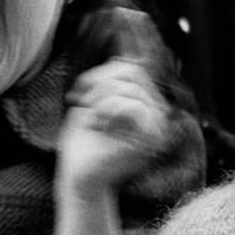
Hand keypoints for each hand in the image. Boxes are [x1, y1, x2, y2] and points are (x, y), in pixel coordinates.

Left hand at [57, 58, 173, 196]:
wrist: (78, 176)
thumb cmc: (83, 142)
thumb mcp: (94, 103)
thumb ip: (111, 81)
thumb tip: (126, 59)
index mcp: (146, 107)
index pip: (134, 70)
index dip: (103, 73)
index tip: (81, 91)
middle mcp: (157, 117)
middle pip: (134, 73)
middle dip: (101, 84)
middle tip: (83, 104)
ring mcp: (157, 129)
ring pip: (132, 88)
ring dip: (101, 99)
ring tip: (92, 119)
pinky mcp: (150, 141)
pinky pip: (133, 106)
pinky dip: (108, 110)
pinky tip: (100, 125)